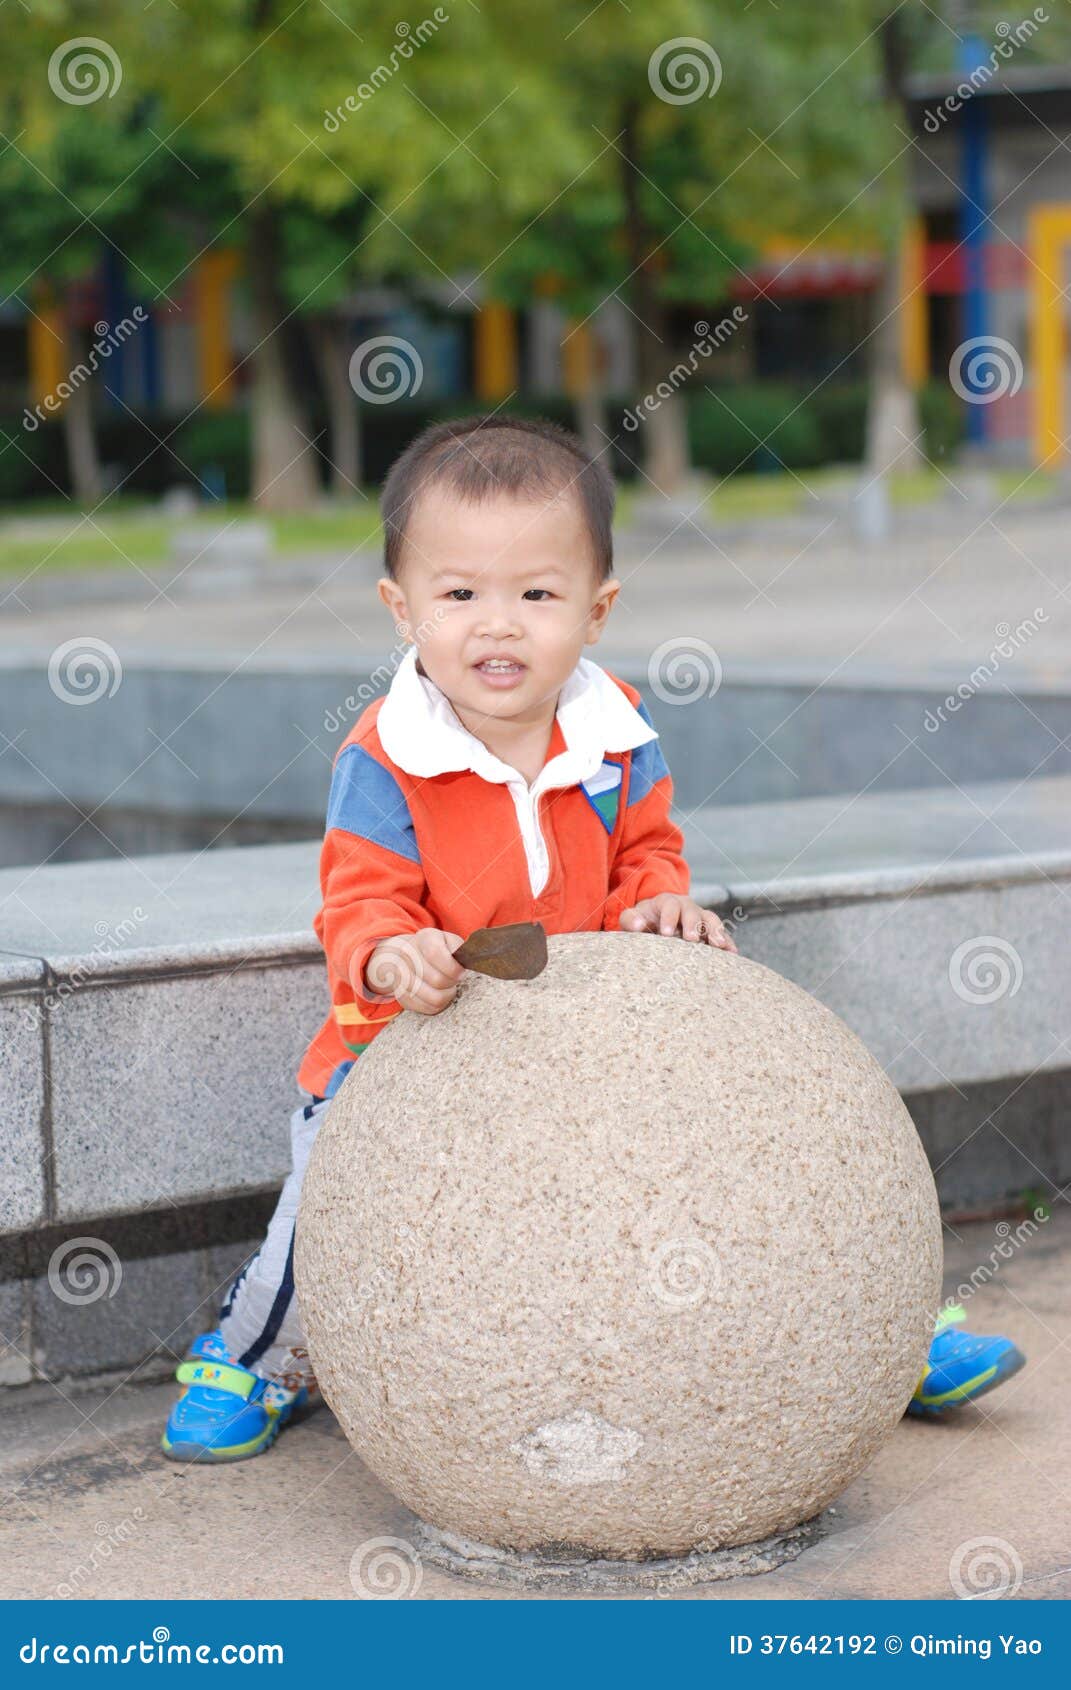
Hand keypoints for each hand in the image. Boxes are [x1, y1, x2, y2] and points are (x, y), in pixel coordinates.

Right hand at [363, 928, 467, 1014]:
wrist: (403, 955)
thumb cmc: (434, 948)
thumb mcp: (447, 940)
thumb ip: (458, 948)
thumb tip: (468, 961)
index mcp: (423, 939)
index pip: (435, 954)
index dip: (452, 968)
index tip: (460, 972)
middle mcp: (407, 956)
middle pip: (437, 980)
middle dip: (452, 982)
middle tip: (454, 979)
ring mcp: (401, 977)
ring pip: (435, 998)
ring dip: (447, 995)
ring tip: (447, 987)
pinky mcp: (402, 996)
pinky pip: (429, 1009)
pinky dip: (438, 1004)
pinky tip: (438, 993)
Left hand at [617, 894, 737, 952]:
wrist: (656, 920)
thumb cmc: (644, 920)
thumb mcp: (633, 918)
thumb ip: (631, 920)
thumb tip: (639, 925)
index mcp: (667, 902)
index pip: (670, 905)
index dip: (669, 918)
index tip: (666, 933)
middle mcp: (687, 907)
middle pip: (693, 911)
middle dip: (693, 924)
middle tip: (691, 939)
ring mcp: (700, 918)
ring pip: (711, 919)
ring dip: (715, 931)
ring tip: (718, 944)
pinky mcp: (710, 931)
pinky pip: (722, 934)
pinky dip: (728, 942)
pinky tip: (732, 954)